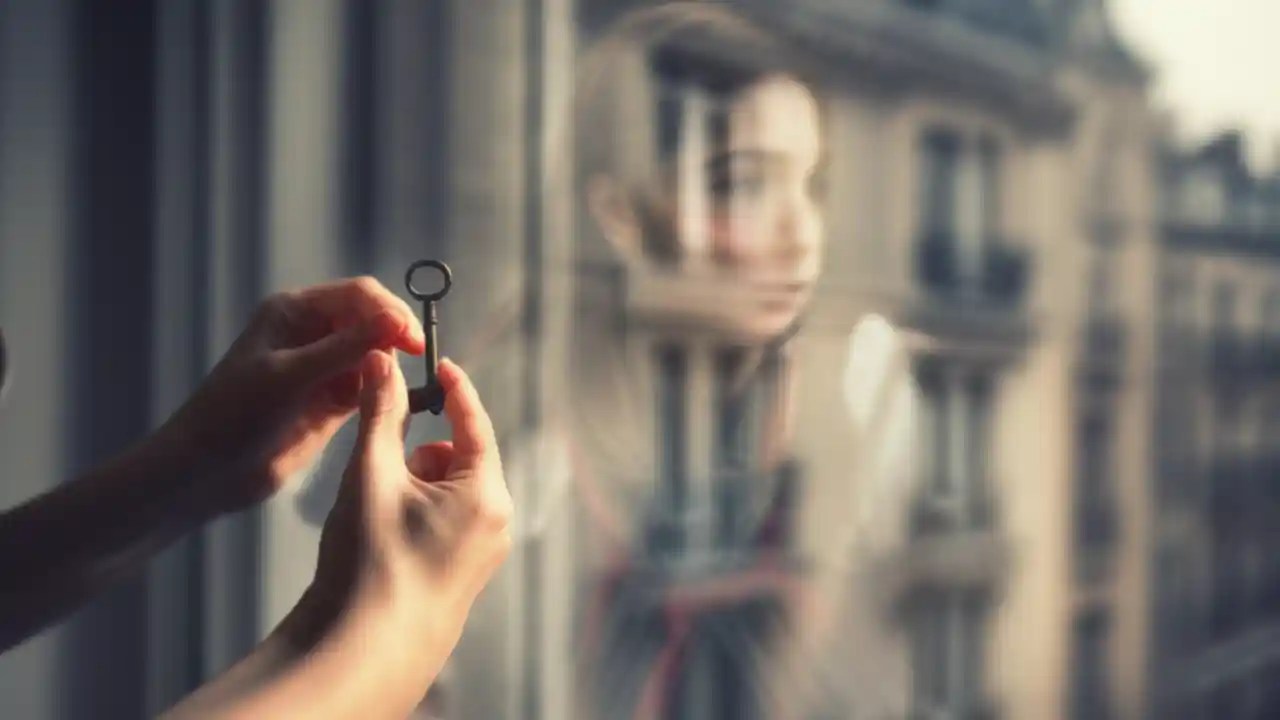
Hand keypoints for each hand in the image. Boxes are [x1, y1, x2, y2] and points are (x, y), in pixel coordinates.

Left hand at [162, 277, 425, 516]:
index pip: (358, 295)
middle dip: (394, 336)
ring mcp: (322, 366)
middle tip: (416, 362)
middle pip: (371, 318)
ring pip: (374, 352)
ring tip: (392, 388)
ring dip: (388, 365)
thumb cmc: (237, 414)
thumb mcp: (292, 375)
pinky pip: (368, 383)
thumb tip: (399, 321)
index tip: (414, 341)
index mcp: (294, 311)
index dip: (390, 312)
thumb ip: (346, 347)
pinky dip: (381, 390)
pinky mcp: (330, 399)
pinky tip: (386, 403)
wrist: (206, 472)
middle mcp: (311, 331)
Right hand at [304, 353, 511, 663]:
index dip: (453, 388)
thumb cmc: (369, 562)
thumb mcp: (372, 474)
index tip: (436, 362)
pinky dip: (419, 508)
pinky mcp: (465, 570)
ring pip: (451, 487)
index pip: (475, 422)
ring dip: (416, 480)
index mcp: (486, 495)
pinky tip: (386, 532)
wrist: (360, 648)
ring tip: (377, 510)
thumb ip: (380, 412)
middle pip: (461, 455)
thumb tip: (382, 362)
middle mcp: (497, 522)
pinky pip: (448, 517)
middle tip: (382, 463)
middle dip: (420, 449)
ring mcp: (484, 550)